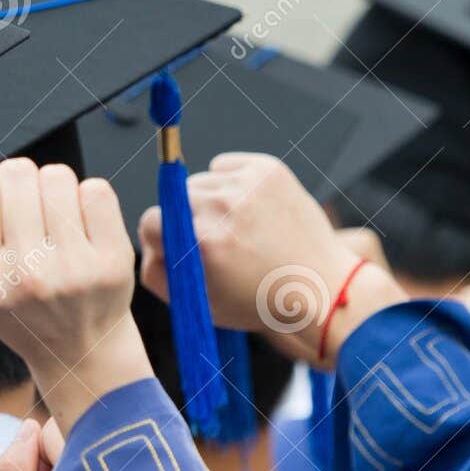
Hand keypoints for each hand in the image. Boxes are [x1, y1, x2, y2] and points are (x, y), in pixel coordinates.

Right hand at [0, 159, 150, 431]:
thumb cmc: (14, 311)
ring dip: (52, 190)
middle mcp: (26, 276)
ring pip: (56, 176)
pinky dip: (87, 199)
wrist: (76, 348)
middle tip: (27, 217)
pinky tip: (80, 227)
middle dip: (19, 185)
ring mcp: (74, 268)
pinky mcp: (112, 260)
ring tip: (52, 222)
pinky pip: (96, 190)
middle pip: (16, 173)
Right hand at [137, 153, 406, 366]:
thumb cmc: (261, 301)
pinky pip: (224, 166)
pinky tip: (249, 212)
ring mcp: (249, 183)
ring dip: (209, 202)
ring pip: (200, 182)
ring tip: (237, 229)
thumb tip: (147, 242)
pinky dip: (230, 184)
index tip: (181, 251)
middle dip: (186, 220)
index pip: (152, 220)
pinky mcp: (267, 168)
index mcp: (206, 241)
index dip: (161, 239)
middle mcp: (226, 206)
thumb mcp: (199, 304)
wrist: (322, 288)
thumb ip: (157, 274)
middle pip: (175, 199)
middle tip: (215, 244)